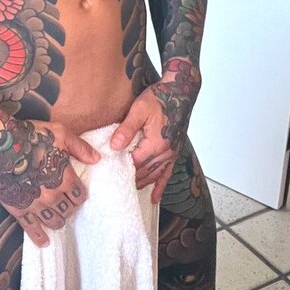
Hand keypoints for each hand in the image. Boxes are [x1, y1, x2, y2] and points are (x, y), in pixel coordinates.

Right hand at [0, 115, 99, 247]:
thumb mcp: (61, 133)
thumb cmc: (32, 135)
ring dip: (58, 220)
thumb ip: (80, 148)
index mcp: (64, 178)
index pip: (80, 196)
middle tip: (66, 204)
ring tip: (57, 218)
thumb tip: (96, 159)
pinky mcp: (19, 209)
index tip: (76, 193)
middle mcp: (52, 195)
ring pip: (54, 221)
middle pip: (68, 210)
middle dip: (69, 207)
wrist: (1, 144)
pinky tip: (44, 242)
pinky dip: (39, 237)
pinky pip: (32, 228)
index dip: (79, 194)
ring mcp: (35, 204)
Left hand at [109, 88, 179, 203]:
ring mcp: (171, 153)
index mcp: (155, 144)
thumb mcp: (139, 109)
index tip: (108, 171)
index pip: (134, 162)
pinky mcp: (175, 151)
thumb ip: (127, 129)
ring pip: (155, 176)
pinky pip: (167, 173)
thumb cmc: (161, 97)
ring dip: (142, 184)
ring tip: (129, 191)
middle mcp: (165, 152)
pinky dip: (161, 186)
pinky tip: (155, 197)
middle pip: (144, 173)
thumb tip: (114, 146)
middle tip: (114, 185)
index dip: (121, 167)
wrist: (181, 92)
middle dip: (130, 179)